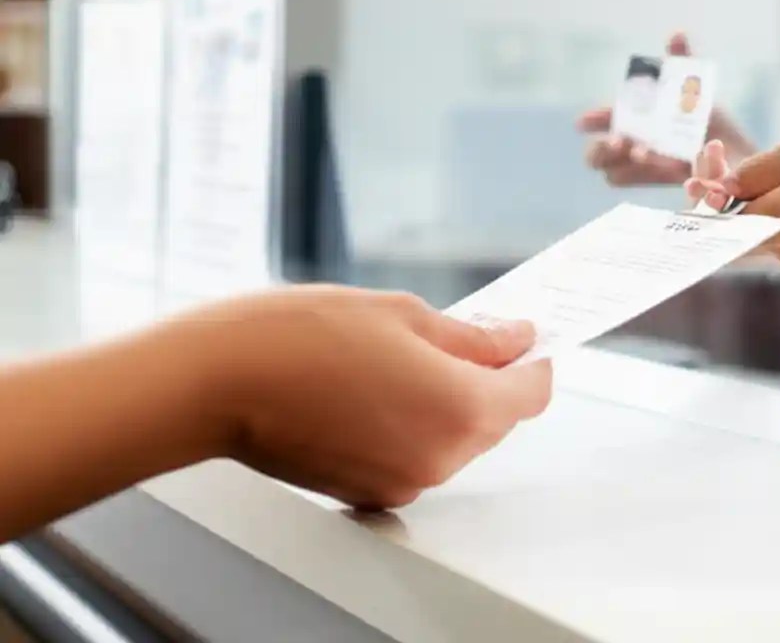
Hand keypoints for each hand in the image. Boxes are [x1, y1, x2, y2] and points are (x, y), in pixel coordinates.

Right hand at [167, 286, 551, 508]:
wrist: (217, 383)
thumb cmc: (298, 339)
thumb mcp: (402, 315)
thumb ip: (470, 337)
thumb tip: (514, 340)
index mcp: (461, 409)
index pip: (532, 393)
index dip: (532, 361)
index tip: (520, 339)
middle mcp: (441, 458)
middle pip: (495, 419)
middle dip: (484, 378)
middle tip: (447, 336)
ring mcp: (405, 482)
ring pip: (453, 438)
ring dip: (442, 401)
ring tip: (390, 359)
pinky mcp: (369, 493)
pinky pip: (414, 456)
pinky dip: (407, 426)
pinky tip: (368, 390)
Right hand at [578, 33, 754, 186]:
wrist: (737, 152)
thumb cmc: (709, 120)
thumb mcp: (696, 88)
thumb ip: (682, 62)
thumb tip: (676, 33)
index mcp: (636, 120)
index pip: (605, 120)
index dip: (594, 119)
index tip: (584, 121)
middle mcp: (633, 146)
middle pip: (596, 155)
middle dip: (600, 148)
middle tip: (620, 142)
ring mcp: (644, 169)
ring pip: (612, 174)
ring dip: (622, 164)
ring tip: (643, 153)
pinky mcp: (661, 185)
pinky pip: (645, 185)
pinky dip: (648, 175)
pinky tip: (669, 165)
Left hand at [687, 132, 779, 279]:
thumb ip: (775, 163)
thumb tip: (724, 185)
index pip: (779, 208)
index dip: (738, 195)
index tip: (706, 176)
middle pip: (756, 231)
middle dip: (717, 203)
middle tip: (696, 174)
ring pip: (749, 239)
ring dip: (726, 205)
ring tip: (713, 162)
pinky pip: (759, 242)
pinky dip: (744, 217)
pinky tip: (745, 189)